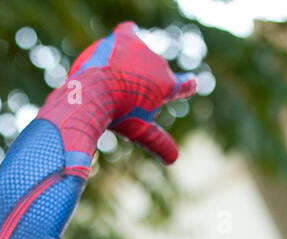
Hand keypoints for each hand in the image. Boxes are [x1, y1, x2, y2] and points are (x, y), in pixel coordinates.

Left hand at [65, 21, 197, 163]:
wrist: (94, 92)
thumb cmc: (119, 115)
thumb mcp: (140, 132)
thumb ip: (158, 142)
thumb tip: (174, 159)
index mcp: (167, 86)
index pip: (182, 86)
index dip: (187, 86)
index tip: (192, 83)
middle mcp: (159, 63)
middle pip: (152, 75)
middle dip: (141, 85)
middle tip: (121, 100)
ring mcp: (141, 49)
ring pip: (136, 58)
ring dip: (128, 68)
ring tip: (112, 82)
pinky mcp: (123, 39)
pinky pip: (127, 32)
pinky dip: (127, 33)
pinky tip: (126, 31)